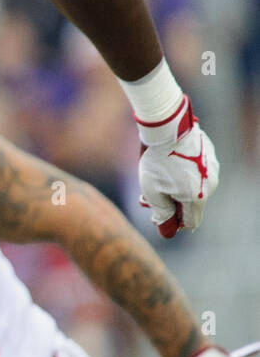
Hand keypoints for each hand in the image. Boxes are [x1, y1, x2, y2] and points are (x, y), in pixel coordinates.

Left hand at [135, 97, 218, 236]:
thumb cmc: (157, 161)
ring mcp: (211, 169)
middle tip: (145, 199)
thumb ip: (161, 212)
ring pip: (192, 186)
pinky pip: (196, 170)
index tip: (159, 217)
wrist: (167, 128)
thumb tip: (166, 228)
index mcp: (198, 197)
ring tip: (150, 181)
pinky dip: (182, 173)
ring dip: (173, 188)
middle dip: (168, 203)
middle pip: (190, 203)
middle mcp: (210, 185)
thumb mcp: (152, 191)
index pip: (191, 222)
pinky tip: (164, 165)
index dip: (174, 223)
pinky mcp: (208, 155)